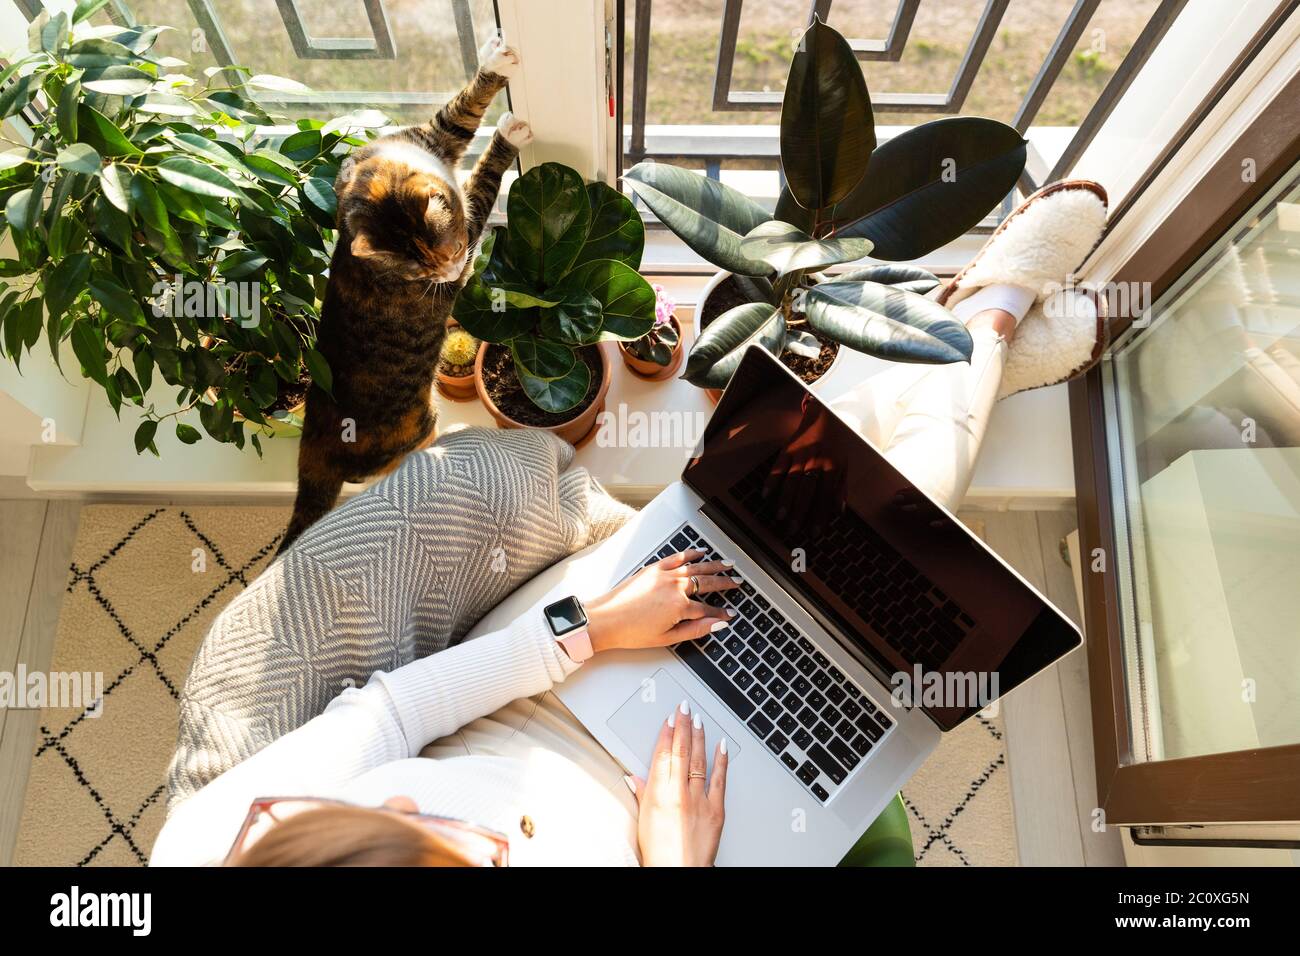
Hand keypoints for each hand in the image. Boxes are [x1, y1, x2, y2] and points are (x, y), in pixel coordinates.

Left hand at [584, 549, 738, 653]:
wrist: (604, 620)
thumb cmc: (631, 632)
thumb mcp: (667, 638)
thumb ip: (696, 630)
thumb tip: (716, 625)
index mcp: (679, 606)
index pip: (708, 609)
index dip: (720, 613)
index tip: (730, 614)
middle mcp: (674, 587)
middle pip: (707, 583)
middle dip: (725, 583)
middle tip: (737, 582)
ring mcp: (664, 575)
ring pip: (695, 567)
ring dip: (714, 565)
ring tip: (727, 564)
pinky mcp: (652, 569)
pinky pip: (676, 558)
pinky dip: (690, 554)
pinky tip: (699, 552)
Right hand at [628, 699, 727, 866]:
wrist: (679, 873)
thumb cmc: (660, 853)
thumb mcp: (644, 820)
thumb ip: (642, 794)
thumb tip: (635, 776)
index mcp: (659, 793)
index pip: (663, 754)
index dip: (666, 733)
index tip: (669, 718)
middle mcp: (679, 793)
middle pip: (681, 751)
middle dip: (683, 726)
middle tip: (684, 707)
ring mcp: (700, 800)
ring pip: (700, 760)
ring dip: (699, 737)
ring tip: (698, 719)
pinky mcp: (716, 810)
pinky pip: (720, 779)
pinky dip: (721, 760)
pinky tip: (721, 745)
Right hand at [761, 402, 844, 539]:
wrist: (824, 416)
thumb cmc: (836, 445)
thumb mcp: (844, 466)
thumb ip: (841, 489)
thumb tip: (839, 513)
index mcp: (832, 468)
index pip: (825, 496)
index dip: (820, 515)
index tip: (815, 533)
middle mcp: (816, 462)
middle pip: (807, 490)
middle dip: (800, 512)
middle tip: (793, 530)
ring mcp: (800, 455)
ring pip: (791, 480)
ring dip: (785, 499)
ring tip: (780, 517)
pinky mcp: (787, 449)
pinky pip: (777, 466)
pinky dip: (771, 480)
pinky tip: (765, 495)